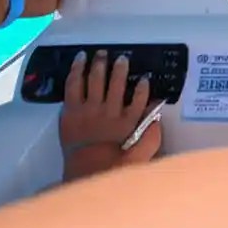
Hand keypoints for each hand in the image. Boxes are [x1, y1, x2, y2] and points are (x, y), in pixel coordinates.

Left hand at [59, 49, 162, 181]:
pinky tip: (79, 61)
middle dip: (119, 69)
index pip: (139, 99)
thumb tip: (158, 117)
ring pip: (95, 81)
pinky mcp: (70, 110)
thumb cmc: (110, 167)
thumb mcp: (139, 157)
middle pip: (116, 84)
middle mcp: (109, 112)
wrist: (79, 174)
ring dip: (99, 65)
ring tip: (101, 53)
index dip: (143, 88)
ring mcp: (88, 110)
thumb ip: (151, 138)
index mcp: (127, 122)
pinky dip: (76, 71)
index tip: (145, 79)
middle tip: (122, 58)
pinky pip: (73, 86)